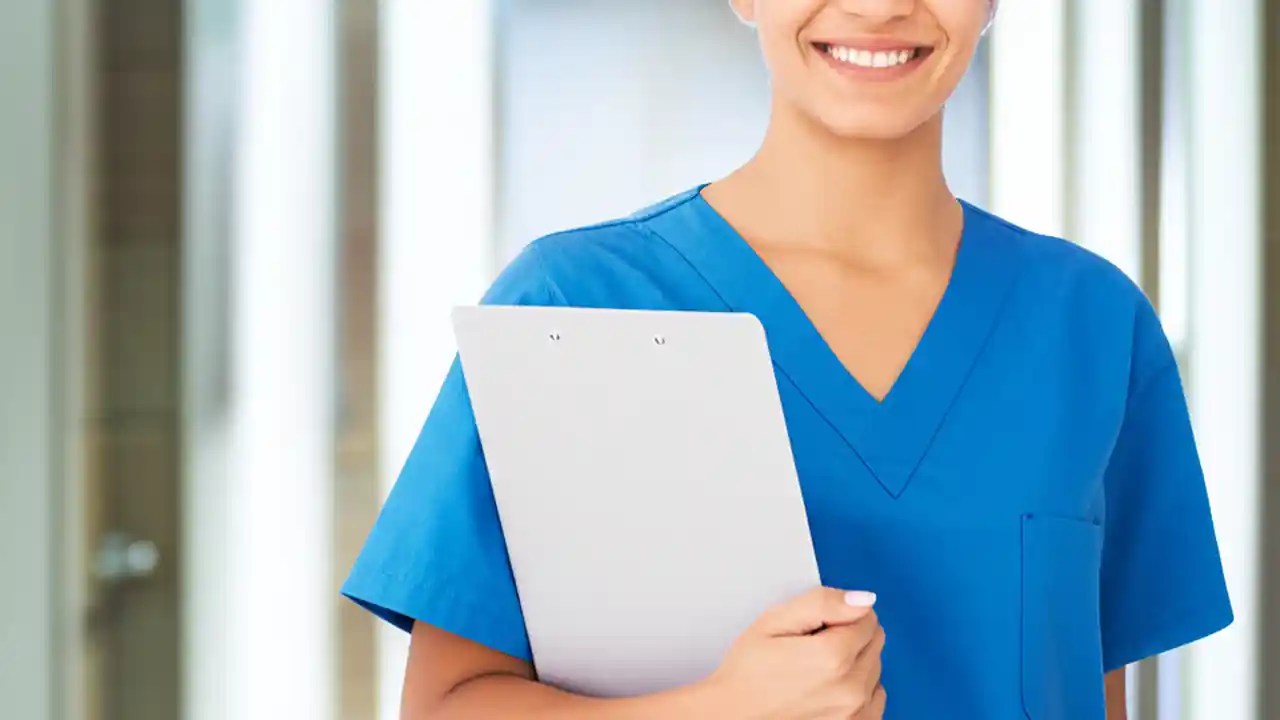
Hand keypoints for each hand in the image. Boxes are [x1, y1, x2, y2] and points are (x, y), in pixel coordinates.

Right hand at [705, 587, 886, 718]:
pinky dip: (861, 688)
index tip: (815, 627)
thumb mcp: (774, 621)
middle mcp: (850, 687)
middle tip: (812, 647)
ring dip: (856, 662)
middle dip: (849, 635)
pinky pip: (877, 697)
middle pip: (875, 640)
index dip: (839, 615)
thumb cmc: (748, 671)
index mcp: (832, 655)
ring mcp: (855, 712)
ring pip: (876, 667)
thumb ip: (822, 604)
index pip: (866, 616)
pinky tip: (832, 687)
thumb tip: (863, 600)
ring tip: (818, 669)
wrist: (734, 716)